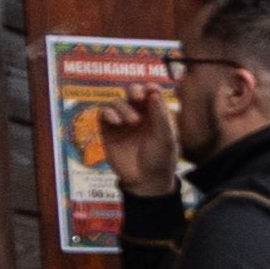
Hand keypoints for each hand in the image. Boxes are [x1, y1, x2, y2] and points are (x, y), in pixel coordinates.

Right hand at [101, 85, 185, 199]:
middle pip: (132, 92)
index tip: (150, 89)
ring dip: (124, 107)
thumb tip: (153, 91)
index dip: (149, 87)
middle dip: (134, 90)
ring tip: (132, 121)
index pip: (151, 92)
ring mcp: (122, 121)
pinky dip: (108, 113)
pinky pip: (103, 113)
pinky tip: (117, 122)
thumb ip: (160, 115)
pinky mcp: (108, 130)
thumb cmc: (160, 159)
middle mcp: (139, 113)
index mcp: (155, 113)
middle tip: (137, 97)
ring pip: (117, 101)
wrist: (145, 181)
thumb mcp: (166, 137)